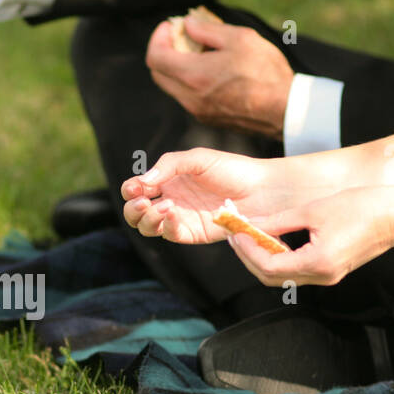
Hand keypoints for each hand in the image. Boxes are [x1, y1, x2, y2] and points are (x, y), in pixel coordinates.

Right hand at [121, 147, 286, 243]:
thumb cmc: (234, 170)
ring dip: (147, 218)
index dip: (130, 190)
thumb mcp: (198, 159)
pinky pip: (170, 235)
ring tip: (163, 205)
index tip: (136, 187)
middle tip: (143, 201)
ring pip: (149, 227)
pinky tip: (173, 213)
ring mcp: (182, 218)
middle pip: (136, 213)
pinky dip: (165, 226)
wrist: (263, 190)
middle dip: (133, 209)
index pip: (138, 189)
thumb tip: (142, 182)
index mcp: (169, 181)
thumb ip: (169, 165)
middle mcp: (172, 200)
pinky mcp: (194, 234)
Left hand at [145, 15, 293, 139]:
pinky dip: (189, 80)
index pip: (155, 57)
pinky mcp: (207, 118)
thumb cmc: (266, 71)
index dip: (158, 38)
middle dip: (164, 51)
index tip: (171, 25)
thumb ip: (207, 30)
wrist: (285, 110)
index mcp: (194, 75)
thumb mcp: (239, 38)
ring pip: (172, 86)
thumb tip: (187, 25)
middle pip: (158, 73)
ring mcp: (197, 111)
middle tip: (182, 36)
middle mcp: (189, 97)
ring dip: (177, 67)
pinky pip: (187, 97)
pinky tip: (210, 69)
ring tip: (199, 51)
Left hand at [226, 186, 393, 286]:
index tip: (236, 231)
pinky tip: (272, 239)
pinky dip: (279, 258)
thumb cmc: (363, 207)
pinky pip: (296, 271)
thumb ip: (279, 221)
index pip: (267, 266)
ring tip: (250, 235)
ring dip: (262, 258)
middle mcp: (321, 277)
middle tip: (237, 234)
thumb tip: (252, 225)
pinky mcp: (331, 271)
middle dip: (248, 257)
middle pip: (270, 277)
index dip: (246, 250)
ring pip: (282, 277)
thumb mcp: (313, 210)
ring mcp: (327, 277)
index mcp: (317, 263)